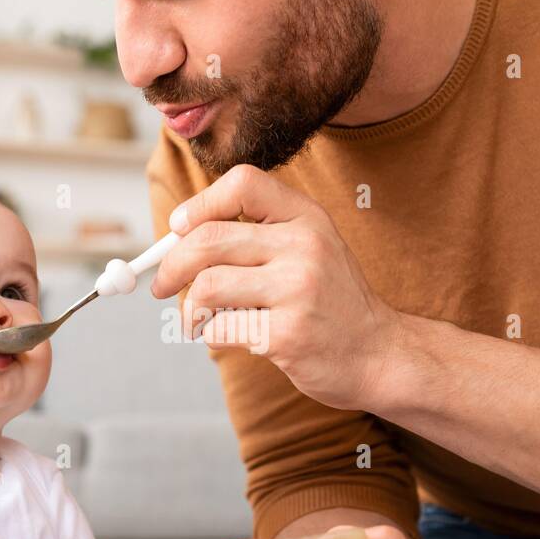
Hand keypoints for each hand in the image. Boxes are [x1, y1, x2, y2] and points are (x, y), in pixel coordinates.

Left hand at [151, 165, 400, 411]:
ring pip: (207, 287)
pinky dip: (211, 335)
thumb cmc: (331, 303)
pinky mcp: (287, 334)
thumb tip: (176, 236)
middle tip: (160, 286)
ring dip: (189, 309)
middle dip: (171, 265)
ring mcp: (298, 290)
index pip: (242, 184)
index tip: (179, 229)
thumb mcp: (309, 250)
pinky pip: (220, 328)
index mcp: (307, 217)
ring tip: (196, 320)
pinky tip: (229, 337)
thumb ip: (255, 236)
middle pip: (208, 239)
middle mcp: (305, 246)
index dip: (200, 204)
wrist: (379, 354)